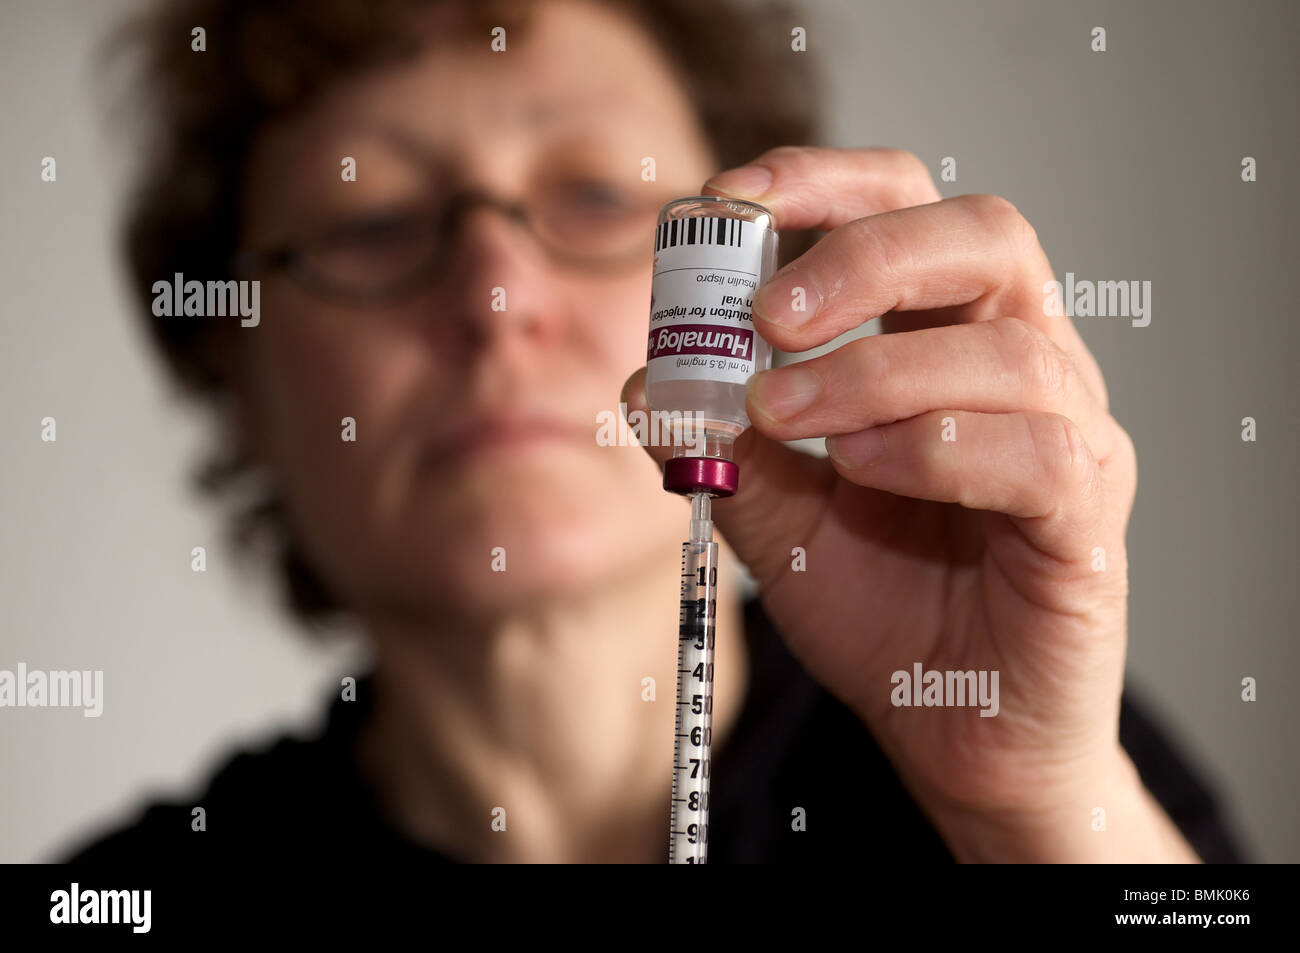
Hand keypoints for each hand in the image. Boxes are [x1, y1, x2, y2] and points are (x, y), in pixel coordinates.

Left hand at [623, 146, 1196, 860]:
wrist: (954, 733)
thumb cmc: (882, 610)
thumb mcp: (778, 518)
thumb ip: (724, 446)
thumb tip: (646, 384)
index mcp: (949, 339)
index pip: (910, 207)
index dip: (824, 182)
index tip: (728, 199)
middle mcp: (1025, 365)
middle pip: (983, 236)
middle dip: (862, 255)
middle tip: (766, 315)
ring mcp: (1072, 437)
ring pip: (1009, 351)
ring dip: (875, 371)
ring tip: (787, 416)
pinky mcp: (1091, 520)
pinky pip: (1038, 454)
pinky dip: (933, 448)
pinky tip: (861, 470)